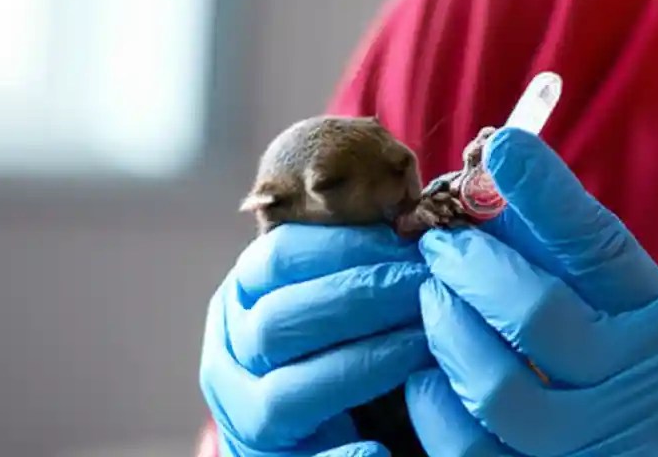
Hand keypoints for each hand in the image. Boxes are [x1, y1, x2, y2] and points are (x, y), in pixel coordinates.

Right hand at [199, 222, 433, 455]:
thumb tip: (421, 222)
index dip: (345, 246)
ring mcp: (244, 417)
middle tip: (426, 288)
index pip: (277, 258)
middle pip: (277, 321)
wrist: (324, 427)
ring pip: (284, 394)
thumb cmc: (347, 341)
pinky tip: (380, 449)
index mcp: (243, 298)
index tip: (408, 243)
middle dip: (360, 299)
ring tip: (425, 345)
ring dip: (362, 364)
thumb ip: (363, 262)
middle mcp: (231, 356)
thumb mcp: (341, 295)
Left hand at [404, 127, 657, 456]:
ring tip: (434, 304)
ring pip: (494, 388)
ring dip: (447, 331)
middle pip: (536, 312)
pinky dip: (437, 405)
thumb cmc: (654, 398)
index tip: (503, 148)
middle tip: (438, 243)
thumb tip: (500, 191)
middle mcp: (646, 393)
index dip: (548, 196)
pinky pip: (471, 452)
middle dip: (472, 265)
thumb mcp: (639, 326)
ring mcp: (602, 450)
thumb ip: (578, 268)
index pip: (601, 249)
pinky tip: (430, 377)